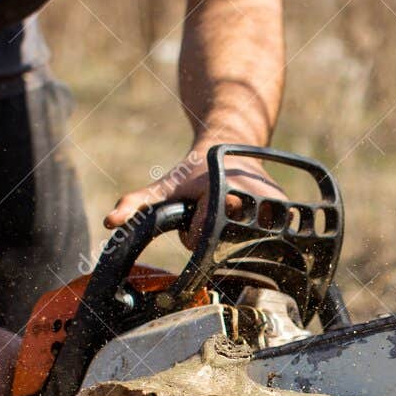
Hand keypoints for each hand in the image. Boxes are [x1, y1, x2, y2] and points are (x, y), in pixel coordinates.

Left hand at [106, 144, 284, 248]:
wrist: (231, 147)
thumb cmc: (194, 171)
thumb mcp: (164, 186)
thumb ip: (136, 204)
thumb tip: (109, 222)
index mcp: (223, 195)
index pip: (202, 240)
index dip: (192, 234)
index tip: (193, 214)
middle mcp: (252, 200)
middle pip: (224, 247)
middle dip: (213, 238)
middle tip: (212, 215)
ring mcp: (273, 206)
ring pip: (244, 248)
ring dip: (232, 239)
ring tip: (228, 216)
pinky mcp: (286, 211)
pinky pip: (265, 244)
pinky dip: (253, 238)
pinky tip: (248, 220)